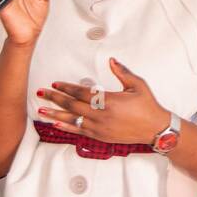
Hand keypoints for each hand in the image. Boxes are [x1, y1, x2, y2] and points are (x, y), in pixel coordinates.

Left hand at [35, 58, 169, 145]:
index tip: (55, 83)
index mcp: (109, 101)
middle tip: (41, 93)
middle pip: (72, 106)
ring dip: (55, 115)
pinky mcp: (100, 136)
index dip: (66, 88)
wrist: (155, 129)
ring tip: (41, 111)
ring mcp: (99, 128)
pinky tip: (56, 124)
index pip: (81, 93)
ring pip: (72, 120)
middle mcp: (101, 115)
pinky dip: (66, 127)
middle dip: (54, 99)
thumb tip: (111, 60)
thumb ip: (122, 72)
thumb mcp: (137, 85)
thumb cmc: (148, 105)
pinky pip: (79, 132)